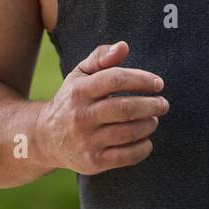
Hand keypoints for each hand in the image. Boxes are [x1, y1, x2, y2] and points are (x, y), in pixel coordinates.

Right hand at [36, 41, 168, 175]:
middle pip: (125, 108)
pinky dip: (143, 147)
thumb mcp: (79, 75)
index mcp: (78, 91)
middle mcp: (80, 116)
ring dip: (149, 125)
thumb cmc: (71, 101)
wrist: (45, 138)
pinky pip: (127, 156)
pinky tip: (146, 140)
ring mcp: (86, 141)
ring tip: (153, 120)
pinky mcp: (93, 162)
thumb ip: (101, 58)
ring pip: (128, 132)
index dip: (141, 80)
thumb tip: (123, 46)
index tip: (158, 83)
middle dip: (151, 105)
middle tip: (163, 104)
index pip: (115, 79)